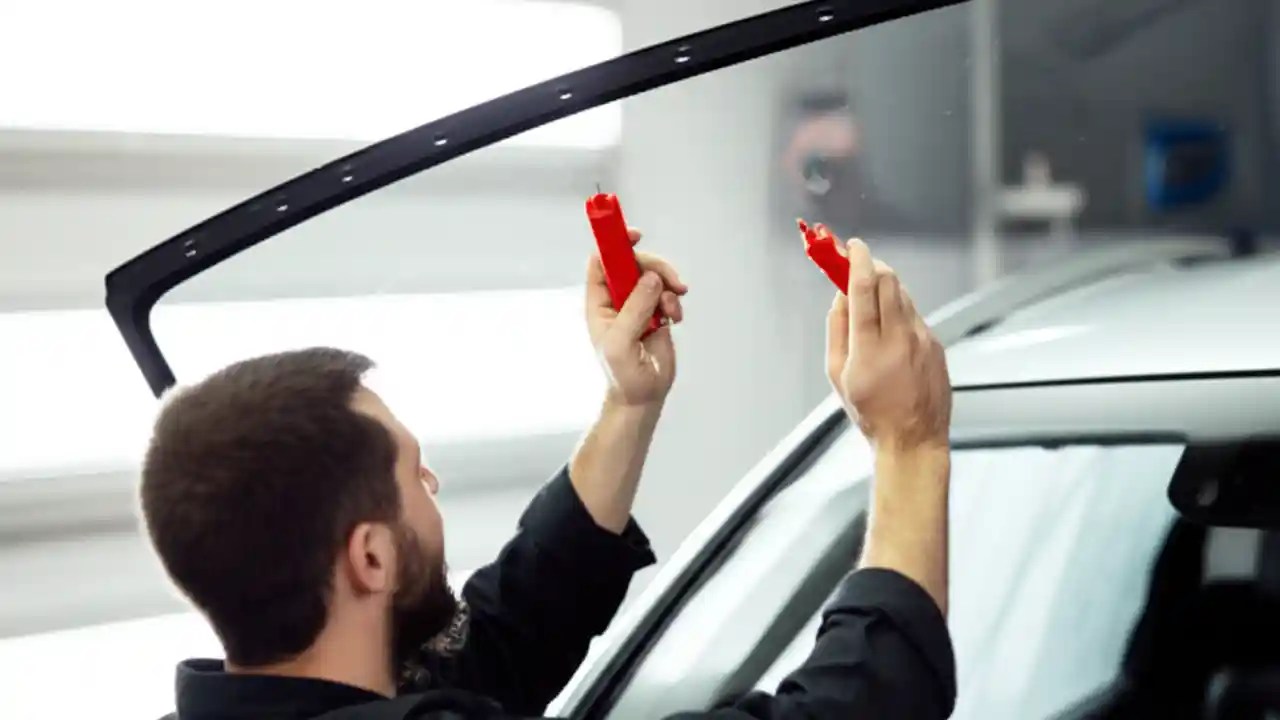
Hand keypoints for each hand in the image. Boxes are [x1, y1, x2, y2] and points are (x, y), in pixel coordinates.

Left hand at [586, 229, 687, 408]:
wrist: (644, 395)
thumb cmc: (622, 373)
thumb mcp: (621, 341)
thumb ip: (635, 308)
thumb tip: (651, 278)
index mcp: (599, 302)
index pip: (601, 262)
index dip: (613, 244)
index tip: (633, 237)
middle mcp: (617, 299)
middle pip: (633, 263)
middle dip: (654, 267)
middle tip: (670, 281)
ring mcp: (638, 305)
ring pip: (654, 277)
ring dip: (668, 286)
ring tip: (673, 309)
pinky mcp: (658, 313)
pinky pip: (668, 294)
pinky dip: (675, 301)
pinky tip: (675, 319)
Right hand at [826, 238, 950, 451]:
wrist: (913, 440)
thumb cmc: (871, 412)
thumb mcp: (838, 374)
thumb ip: (837, 330)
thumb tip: (839, 296)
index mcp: (869, 346)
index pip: (864, 287)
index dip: (856, 259)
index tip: (851, 246)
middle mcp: (900, 338)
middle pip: (889, 281)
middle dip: (872, 266)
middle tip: (858, 264)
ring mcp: (923, 340)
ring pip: (904, 296)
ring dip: (885, 289)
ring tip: (871, 305)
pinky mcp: (936, 345)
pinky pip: (915, 316)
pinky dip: (900, 313)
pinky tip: (891, 335)